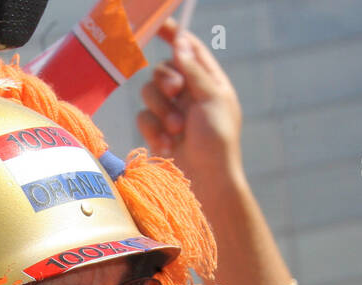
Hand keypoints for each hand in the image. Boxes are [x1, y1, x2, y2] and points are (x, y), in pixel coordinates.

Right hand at [135, 18, 243, 195]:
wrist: (206, 182)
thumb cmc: (218, 141)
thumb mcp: (212, 99)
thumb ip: (193, 70)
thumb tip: (181, 42)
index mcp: (208, 82)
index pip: (189, 50)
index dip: (174, 36)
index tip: (158, 25)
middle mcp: (189, 94)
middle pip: (163, 70)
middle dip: (166, 80)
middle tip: (176, 92)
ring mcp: (171, 113)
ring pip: (149, 93)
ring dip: (162, 110)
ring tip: (177, 130)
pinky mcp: (157, 131)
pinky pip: (143, 118)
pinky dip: (153, 130)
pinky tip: (167, 145)